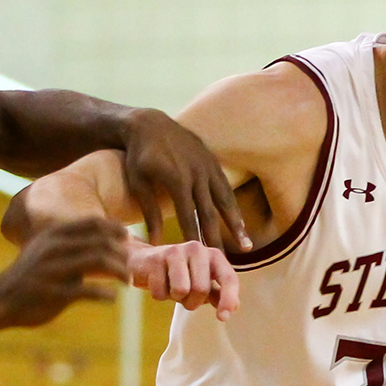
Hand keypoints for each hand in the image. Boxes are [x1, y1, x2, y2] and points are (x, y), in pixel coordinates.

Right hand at [0, 217, 129, 326]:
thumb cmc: (30, 275)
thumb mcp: (44, 250)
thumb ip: (69, 244)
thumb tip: (105, 243)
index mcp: (53, 234)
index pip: (92, 222)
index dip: (114, 228)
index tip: (127, 237)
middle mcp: (54, 247)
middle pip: (100, 241)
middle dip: (121, 252)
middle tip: (129, 265)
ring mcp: (53, 269)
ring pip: (98, 261)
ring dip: (118, 270)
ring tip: (126, 280)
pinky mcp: (54, 292)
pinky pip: (87, 291)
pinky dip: (104, 294)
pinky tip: (112, 298)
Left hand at [121, 109, 249, 252]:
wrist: (150, 123)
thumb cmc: (139, 156)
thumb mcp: (139, 182)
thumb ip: (149, 212)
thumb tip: (155, 243)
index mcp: (177, 179)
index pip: (188, 216)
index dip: (194, 237)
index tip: (199, 258)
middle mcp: (197, 173)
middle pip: (210, 212)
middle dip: (217, 238)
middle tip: (223, 262)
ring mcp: (207, 166)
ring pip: (225, 201)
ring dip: (236, 225)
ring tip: (246, 247)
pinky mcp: (212, 161)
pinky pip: (226, 188)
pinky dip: (234, 208)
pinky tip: (240, 225)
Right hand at [128, 238, 239, 321]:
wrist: (144, 261)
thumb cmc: (179, 275)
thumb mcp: (202, 283)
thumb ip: (219, 294)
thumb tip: (233, 307)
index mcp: (213, 255)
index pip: (228, 278)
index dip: (228, 299)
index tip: (223, 318)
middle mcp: (196, 249)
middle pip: (201, 289)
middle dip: (192, 302)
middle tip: (185, 297)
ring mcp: (174, 251)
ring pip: (181, 290)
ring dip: (175, 298)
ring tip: (171, 288)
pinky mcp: (154, 259)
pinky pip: (160, 292)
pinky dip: (159, 295)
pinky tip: (158, 283)